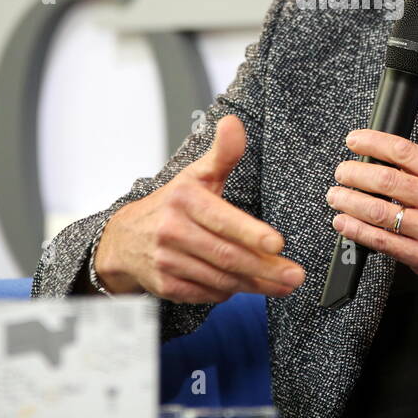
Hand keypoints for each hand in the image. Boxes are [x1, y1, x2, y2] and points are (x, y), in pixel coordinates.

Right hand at [94, 114, 305, 301]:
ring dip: (254, 285)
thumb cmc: (171, 204)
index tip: (277, 243)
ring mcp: (166, 260)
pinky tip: (247, 287)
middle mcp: (172, 230)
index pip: (222, 220)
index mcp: (184, 200)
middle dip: (265, 268)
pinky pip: (206, 294)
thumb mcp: (196, 175)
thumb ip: (222, 153)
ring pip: (219, 279)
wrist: (124, 238)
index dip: (251, 233)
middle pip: (226, 255)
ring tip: (281, 284)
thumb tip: (233, 124)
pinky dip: (229, 292)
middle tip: (294, 275)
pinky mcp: (165, 285)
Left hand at [328, 129, 417, 326]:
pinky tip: (345, 224)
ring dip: (349, 201)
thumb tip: (391, 164)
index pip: (404, 151)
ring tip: (336, 196)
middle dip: (355, 173)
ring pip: (379, 210)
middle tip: (341, 171)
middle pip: (386, 179)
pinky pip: (382, 241)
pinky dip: (357, 231)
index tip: (355, 140)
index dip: (373, 142)